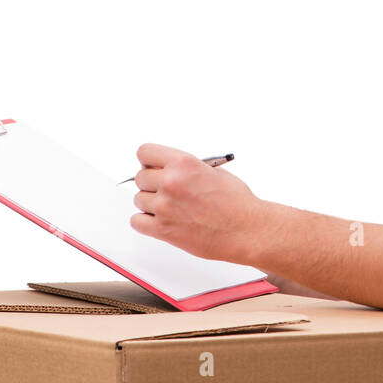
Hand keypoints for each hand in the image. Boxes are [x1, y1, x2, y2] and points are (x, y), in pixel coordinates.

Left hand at [130, 142, 263, 262]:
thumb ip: (187, 168)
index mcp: (183, 163)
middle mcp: (171, 182)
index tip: (152, 166)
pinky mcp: (163, 229)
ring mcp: (165, 207)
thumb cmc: (237, 203)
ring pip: (138, 200)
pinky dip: (146, 222)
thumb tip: (170, 168)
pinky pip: (137, 222)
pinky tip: (160, 220)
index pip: (145, 153)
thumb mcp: (214, 171)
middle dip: (152, 183)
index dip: (149, 161)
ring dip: (150, 203)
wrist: (246, 229)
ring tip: (170, 207)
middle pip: (140, 178)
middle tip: (165, 189)